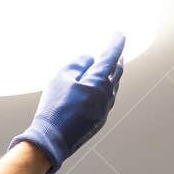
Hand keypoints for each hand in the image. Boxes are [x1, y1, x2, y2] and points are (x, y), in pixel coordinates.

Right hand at [10, 34, 124, 173]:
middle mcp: (107, 94)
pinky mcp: (99, 121)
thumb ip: (78, 64)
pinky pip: (107, 100)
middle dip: (118, 59)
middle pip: (117, 72)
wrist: (53, 139)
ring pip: (114, 87)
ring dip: (113, 75)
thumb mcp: (61, 78)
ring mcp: (105, 109)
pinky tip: (101, 91)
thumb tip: (90, 59)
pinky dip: (107, 90)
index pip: (111, 56)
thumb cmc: (55, 106)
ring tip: (112, 69)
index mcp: (99, 81)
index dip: (116, 43)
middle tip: (118, 51)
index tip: (120, 33)